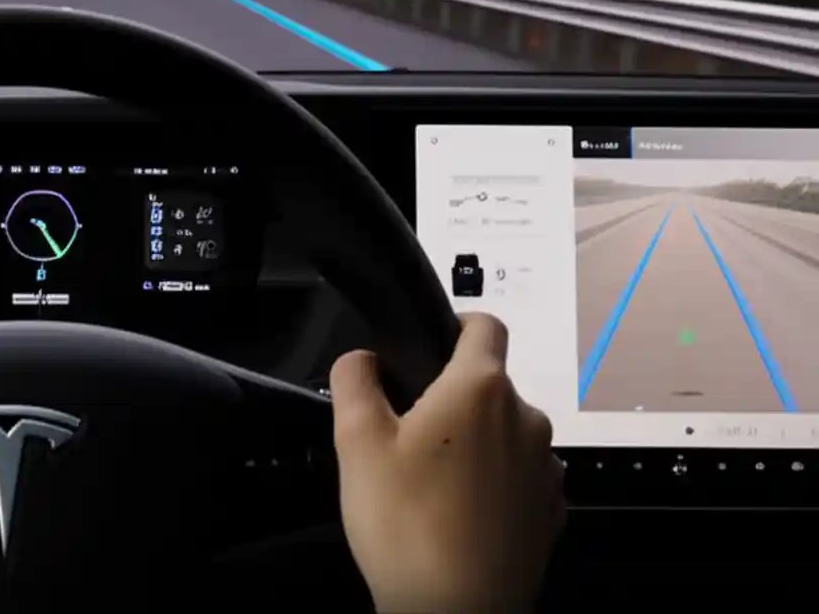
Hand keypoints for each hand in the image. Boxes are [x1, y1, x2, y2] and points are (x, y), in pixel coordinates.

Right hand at [331, 314, 563, 613]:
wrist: (456, 612)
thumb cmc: (405, 521)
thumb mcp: (356, 444)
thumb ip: (354, 381)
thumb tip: (363, 358)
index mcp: (481, 387)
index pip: (485, 324)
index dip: (456, 325)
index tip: (428, 349)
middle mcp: (527, 417)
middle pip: (490, 386)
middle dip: (453, 401)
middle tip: (407, 440)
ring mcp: (546, 467)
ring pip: (506, 434)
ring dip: (476, 445)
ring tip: (432, 486)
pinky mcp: (553, 511)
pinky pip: (520, 478)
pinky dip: (494, 485)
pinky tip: (460, 517)